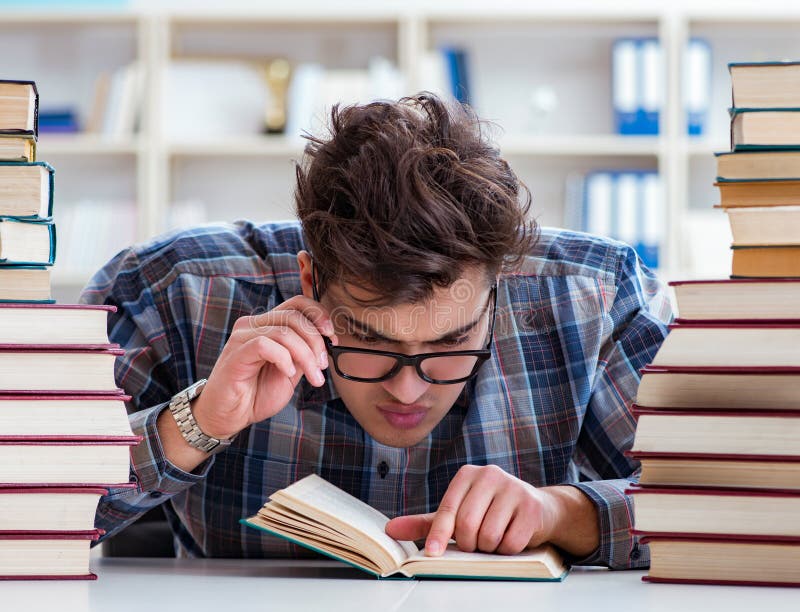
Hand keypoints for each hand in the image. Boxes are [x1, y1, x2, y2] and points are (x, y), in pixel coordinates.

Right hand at [189, 295, 337, 440]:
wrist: (229, 416)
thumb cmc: (257, 394)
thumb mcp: (291, 371)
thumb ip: (304, 352)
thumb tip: (327, 341)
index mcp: (267, 324)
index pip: (297, 303)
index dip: (319, 314)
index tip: (332, 337)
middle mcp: (253, 324)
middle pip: (294, 316)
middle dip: (316, 341)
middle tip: (323, 365)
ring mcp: (243, 337)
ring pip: (284, 331)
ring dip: (306, 356)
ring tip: (313, 376)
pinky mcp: (236, 352)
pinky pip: (266, 344)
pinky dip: (284, 359)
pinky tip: (288, 374)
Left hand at [385, 464, 557, 555]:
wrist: (537, 509)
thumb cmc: (490, 511)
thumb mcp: (459, 514)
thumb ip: (427, 523)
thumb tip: (391, 529)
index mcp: (468, 474)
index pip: (447, 510)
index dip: (439, 535)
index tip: (432, 553)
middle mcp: (490, 475)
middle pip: (467, 525)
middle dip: (469, 544)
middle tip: (475, 543)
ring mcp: (513, 488)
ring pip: (489, 536)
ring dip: (489, 548)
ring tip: (494, 538)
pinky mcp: (532, 507)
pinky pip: (511, 542)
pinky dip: (508, 550)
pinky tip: (511, 537)